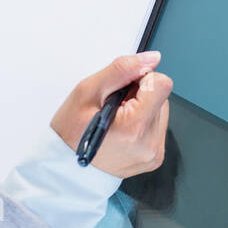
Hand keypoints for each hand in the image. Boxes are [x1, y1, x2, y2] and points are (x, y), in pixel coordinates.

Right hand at [50, 51, 171, 178]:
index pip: (162, 84)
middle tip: (113, 108)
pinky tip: (122, 131)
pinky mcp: (154, 158)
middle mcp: (150, 143)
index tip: (122, 90)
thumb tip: (152, 59)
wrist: (65, 169)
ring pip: (160, 111)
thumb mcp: (87, 91)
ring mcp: (154, 153)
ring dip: (141, 109)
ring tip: (116, 121)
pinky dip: (142, 124)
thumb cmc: (70, 132)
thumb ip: (122, 70)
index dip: (141, 80)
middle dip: (139, 96)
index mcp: (135, 127)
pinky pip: (157, 128)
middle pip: (161, 97)